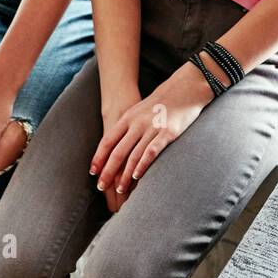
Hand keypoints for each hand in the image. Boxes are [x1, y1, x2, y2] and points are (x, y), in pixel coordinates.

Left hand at [91, 60, 216, 204]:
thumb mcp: (140, 110)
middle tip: (101, 186)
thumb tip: (115, 146)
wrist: (185, 87)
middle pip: (118, 151)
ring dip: (124, 175)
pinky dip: (142, 165)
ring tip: (119, 189)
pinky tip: (136, 177)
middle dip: (108, 171)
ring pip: (133, 155)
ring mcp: (152, 128)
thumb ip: (128, 126)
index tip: (93, 172)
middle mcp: (137, 123)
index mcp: (128, 117)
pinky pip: (152, 151)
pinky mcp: (168, 133)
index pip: (108, 141)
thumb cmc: (161, 102)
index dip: (99, 157)